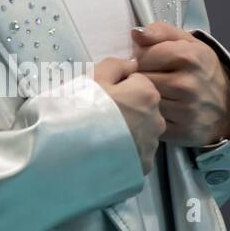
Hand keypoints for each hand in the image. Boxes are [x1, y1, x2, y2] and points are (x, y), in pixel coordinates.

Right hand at [93, 56, 164, 175]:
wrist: (72, 147)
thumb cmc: (83, 106)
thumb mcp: (95, 76)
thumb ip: (117, 65)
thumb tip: (133, 64)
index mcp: (147, 94)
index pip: (139, 83)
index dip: (120, 87)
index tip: (104, 95)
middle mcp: (157, 120)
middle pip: (143, 109)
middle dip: (128, 110)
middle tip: (102, 115)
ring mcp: (151, 146)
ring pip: (142, 133)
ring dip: (129, 132)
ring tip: (103, 136)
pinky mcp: (144, 166)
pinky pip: (138, 154)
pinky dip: (127, 152)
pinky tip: (109, 152)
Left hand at [133, 21, 229, 146]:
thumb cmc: (201, 68)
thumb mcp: (186, 42)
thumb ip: (160, 31)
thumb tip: (135, 34)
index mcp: (189, 56)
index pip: (142, 55)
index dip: (141, 58)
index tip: (150, 61)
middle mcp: (188, 84)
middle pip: (140, 79)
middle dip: (139, 78)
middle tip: (150, 78)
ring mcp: (186, 110)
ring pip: (145, 100)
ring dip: (145, 97)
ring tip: (155, 93)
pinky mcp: (183, 131)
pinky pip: (152, 122)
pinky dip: (152, 116)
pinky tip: (160, 110)